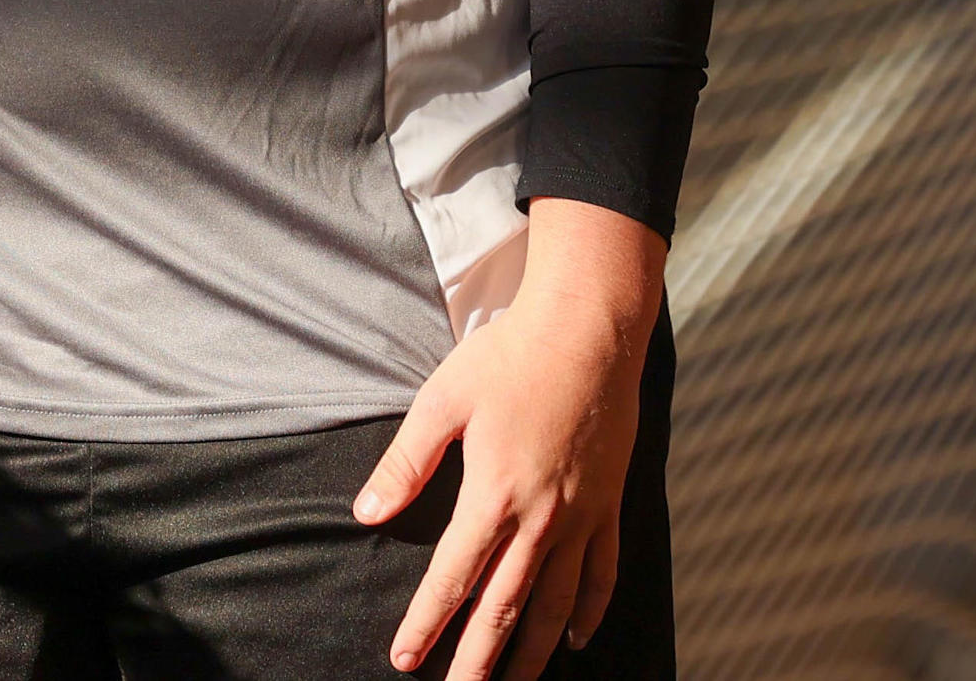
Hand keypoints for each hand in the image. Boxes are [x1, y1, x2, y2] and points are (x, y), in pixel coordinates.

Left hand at [355, 204, 662, 680]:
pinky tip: (576, 638)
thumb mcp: (443, 400)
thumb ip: (406, 462)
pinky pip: (602, 571)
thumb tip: (366, 511)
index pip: (452, 578)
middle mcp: (540, 518)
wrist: (589, 329)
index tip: (405, 660)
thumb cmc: (511, 356)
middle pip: (505, 608)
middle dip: (478, 660)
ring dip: (533, 652)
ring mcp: (580, 515)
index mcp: (492, 496)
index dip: (426, 624)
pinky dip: (590, 611)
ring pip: (556, 604)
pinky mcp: (609, 502)